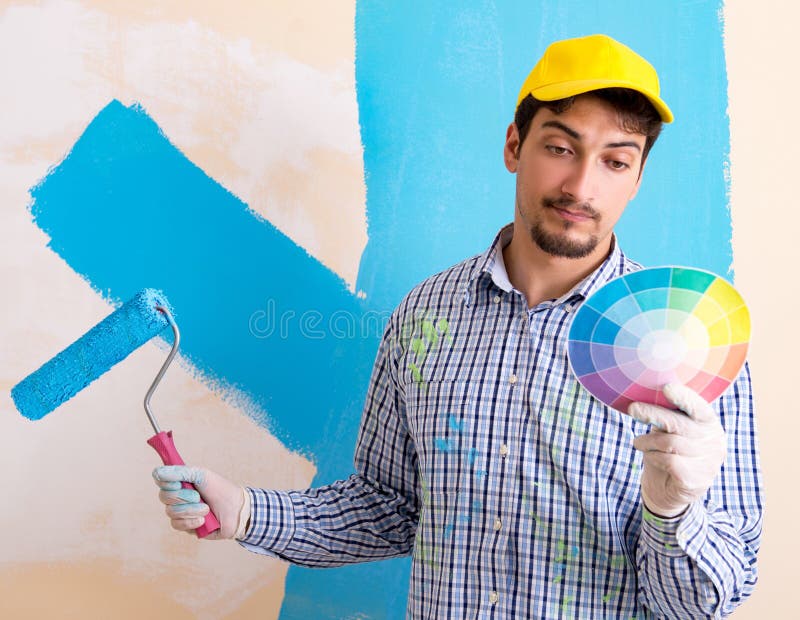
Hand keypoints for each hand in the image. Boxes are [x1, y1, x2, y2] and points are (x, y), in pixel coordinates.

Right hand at [152, 465, 249, 539]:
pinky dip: (191, 522)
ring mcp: (181, 512)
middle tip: (198, 496)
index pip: (161, 480)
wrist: (236, 510)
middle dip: (182, 497)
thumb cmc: (221, 490)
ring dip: (190, 510)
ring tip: (206, 509)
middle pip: (163, 496)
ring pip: (170, 512)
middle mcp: (178, 496)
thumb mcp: (202, 475)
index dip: (166, 482)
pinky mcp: (185, 526)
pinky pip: (177, 525)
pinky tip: (203, 520)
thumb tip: (157, 471)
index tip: (178, 483)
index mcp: (182, 482)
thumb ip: (180, 472)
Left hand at [629, 383, 726, 517]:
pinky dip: (653, 457)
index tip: (667, 388)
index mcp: (709, 423)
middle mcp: (714, 441)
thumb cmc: (668, 452)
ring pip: (669, 443)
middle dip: (653, 414)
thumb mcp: (668, 431)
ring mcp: (709, 462)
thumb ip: (667, 416)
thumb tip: (646, 399)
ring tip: (638, 443)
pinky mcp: (697, 479)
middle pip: (679, 424)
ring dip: (647, 441)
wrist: (668, 491)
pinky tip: (651, 457)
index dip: (684, 397)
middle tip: (633, 409)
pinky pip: (668, 461)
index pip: (699, 408)